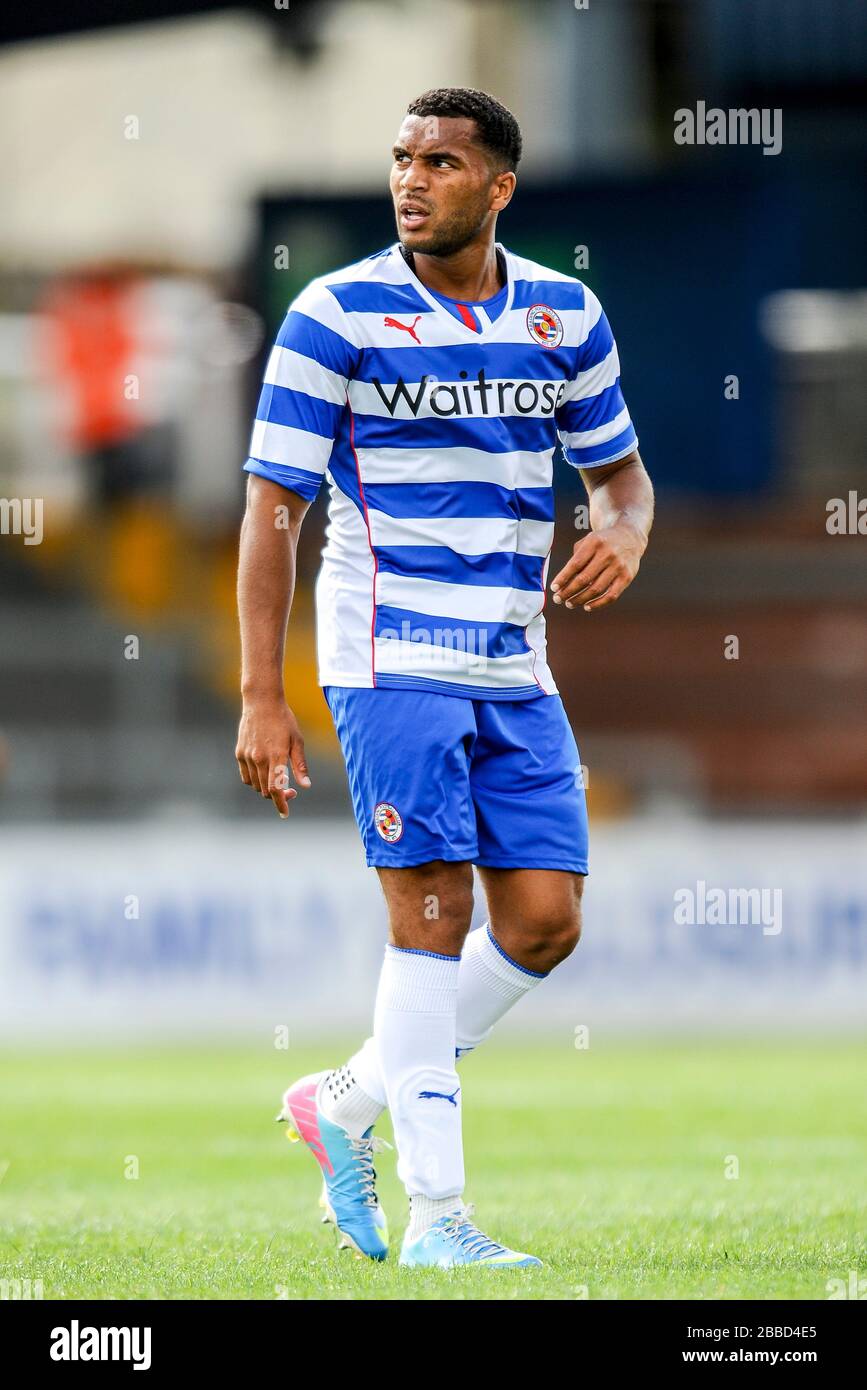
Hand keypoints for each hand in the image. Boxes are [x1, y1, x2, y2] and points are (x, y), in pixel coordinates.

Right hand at [235, 696, 309, 817]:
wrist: (261, 702)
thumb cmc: (284, 720)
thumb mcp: (297, 741)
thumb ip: (300, 765)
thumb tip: (306, 786)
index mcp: (276, 756)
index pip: (276, 789)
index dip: (281, 804)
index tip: (285, 813)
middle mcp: (259, 758)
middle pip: (266, 791)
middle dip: (278, 796)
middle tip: (291, 791)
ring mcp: (247, 756)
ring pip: (255, 786)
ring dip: (266, 789)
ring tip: (277, 780)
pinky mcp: (239, 753)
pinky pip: (246, 776)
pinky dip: (255, 781)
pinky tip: (264, 774)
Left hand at [550, 521, 645, 612]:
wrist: (629, 536)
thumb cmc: (602, 542)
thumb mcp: (588, 541)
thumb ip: (576, 558)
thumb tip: (563, 584)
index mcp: (594, 542)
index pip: (575, 564)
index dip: (563, 578)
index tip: (554, 588)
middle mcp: (608, 554)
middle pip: (584, 579)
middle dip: (568, 591)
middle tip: (558, 599)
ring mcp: (619, 566)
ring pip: (596, 589)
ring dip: (580, 599)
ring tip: (569, 603)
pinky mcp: (627, 577)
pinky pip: (611, 596)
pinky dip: (598, 604)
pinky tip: (587, 607)